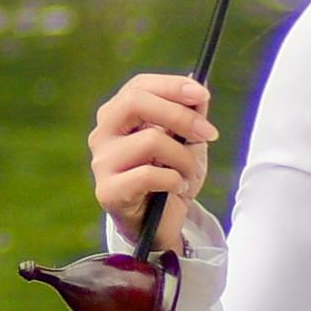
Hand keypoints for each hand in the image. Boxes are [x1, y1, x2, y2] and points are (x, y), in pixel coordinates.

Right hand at [88, 69, 213, 234]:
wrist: (159, 224)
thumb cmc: (169, 177)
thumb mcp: (187, 142)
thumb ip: (191, 114)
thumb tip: (199, 88)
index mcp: (118, 115)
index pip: (139, 86)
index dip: (172, 86)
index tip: (203, 95)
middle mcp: (103, 134)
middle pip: (135, 102)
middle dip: (180, 115)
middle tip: (208, 133)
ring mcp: (101, 162)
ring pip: (150, 141)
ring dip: (184, 158)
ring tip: (189, 173)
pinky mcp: (107, 191)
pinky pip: (149, 175)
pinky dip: (174, 180)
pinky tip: (177, 188)